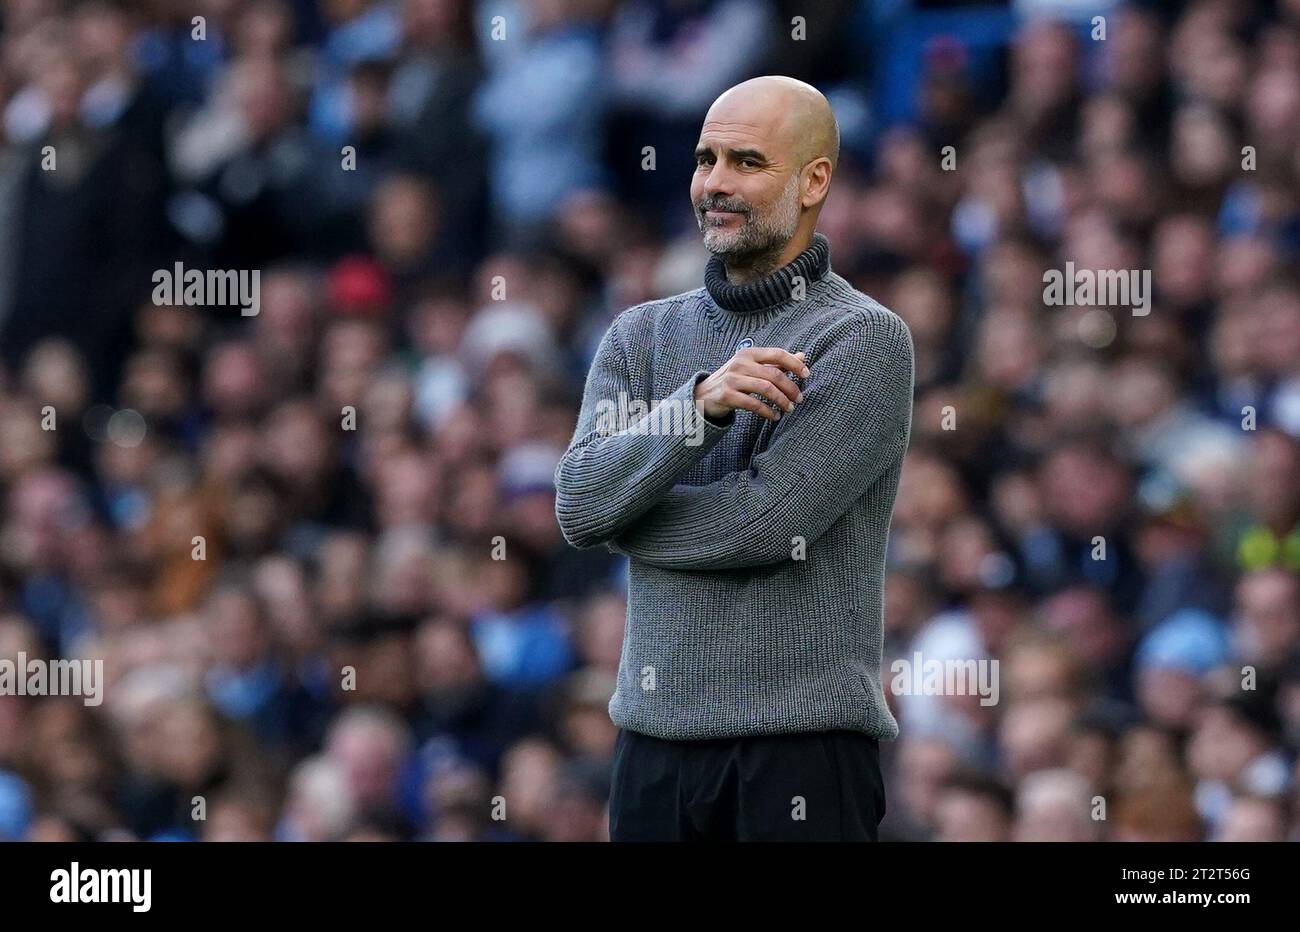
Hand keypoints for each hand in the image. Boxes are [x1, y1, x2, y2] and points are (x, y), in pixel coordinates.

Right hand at [693, 347, 810, 421]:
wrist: (704, 395)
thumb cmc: (734, 380)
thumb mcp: (753, 368)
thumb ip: (776, 363)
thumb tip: (802, 355)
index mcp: (748, 353)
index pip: (777, 354)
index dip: (795, 364)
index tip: (806, 375)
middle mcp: (740, 363)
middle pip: (774, 374)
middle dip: (791, 388)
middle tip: (799, 399)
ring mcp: (732, 379)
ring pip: (766, 389)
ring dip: (782, 401)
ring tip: (789, 409)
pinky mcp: (727, 395)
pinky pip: (754, 404)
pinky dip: (768, 411)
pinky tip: (775, 416)